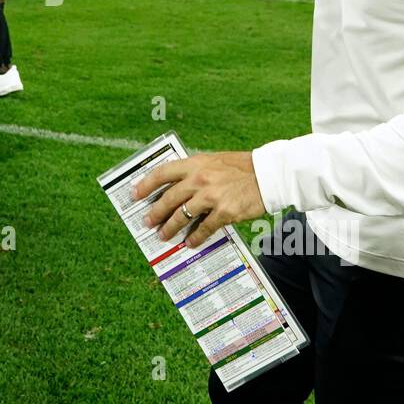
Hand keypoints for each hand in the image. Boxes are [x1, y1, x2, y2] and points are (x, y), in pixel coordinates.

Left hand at [133, 151, 265, 248]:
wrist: (269, 174)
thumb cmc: (242, 167)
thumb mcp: (214, 161)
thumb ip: (195, 171)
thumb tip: (176, 188)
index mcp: (195, 163)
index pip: (162, 173)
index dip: (146, 185)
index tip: (135, 195)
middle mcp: (200, 178)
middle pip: (169, 198)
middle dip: (156, 213)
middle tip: (147, 222)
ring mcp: (211, 196)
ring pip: (182, 215)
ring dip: (170, 228)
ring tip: (164, 235)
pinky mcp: (225, 212)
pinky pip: (204, 228)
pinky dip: (195, 237)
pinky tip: (191, 242)